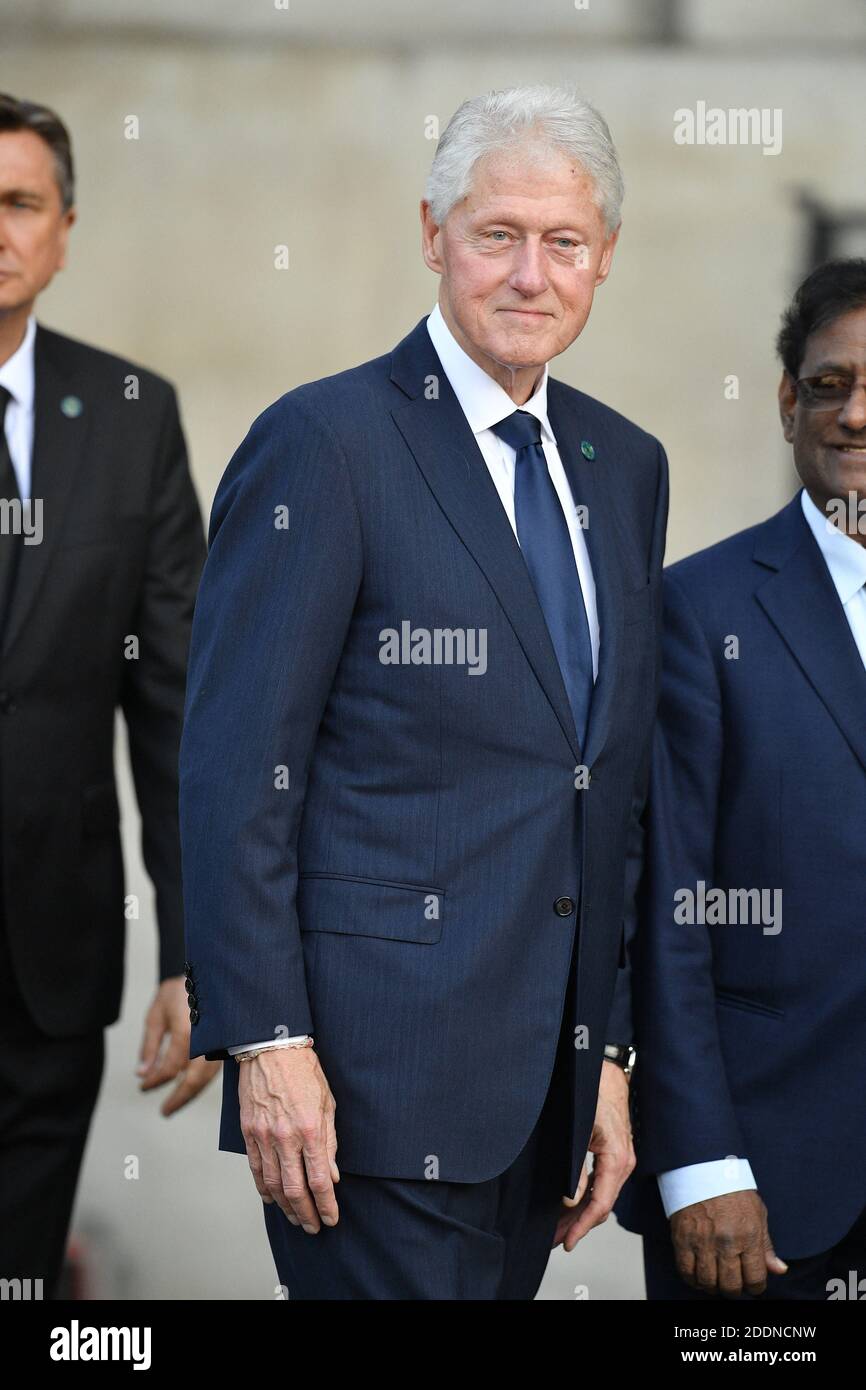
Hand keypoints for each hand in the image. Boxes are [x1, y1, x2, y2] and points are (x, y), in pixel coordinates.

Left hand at [136, 976, 220, 1114]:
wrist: (205, 973)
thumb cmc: (177, 992)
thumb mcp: (156, 1015)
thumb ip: (150, 1046)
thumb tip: (142, 1074)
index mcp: (187, 1031)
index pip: (169, 1068)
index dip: (155, 1081)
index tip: (143, 1088)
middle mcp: (206, 1039)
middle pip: (193, 1079)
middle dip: (179, 1098)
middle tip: (165, 1112)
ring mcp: (218, 1041)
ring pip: (207, 1077)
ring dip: (191, 1093)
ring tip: (175, 1104)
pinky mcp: (224, 1042)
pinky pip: (213, 1068)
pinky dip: (201, 1081)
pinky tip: (190, 1087)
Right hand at [239, 1046, 338, 1232]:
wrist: (270, 1048)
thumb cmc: (304, 1072)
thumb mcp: (327, 1103)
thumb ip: (330, 1142)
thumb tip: (332, 1175)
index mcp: (309, 1129)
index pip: (318, 1180)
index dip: (326, 1205)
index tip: (332, 1218)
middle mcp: (285, 1137)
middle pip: (294, 1189)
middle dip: (306, 1213)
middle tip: (314, 1227)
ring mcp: (263, 1136)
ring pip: (272, 1184)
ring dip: (286, 1207)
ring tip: (297, 1219)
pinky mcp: (248, 1132)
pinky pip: (255, 1169)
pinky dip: (263, 1189)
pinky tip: (272, 1199)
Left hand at [553, 1058, 634, 1251]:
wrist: (606, 1071)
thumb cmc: (594, 1093)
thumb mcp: (581, 1129)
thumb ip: (577, 1166)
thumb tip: (572, 1199)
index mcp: (617, 1158)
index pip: (601, 1204)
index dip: (582, 1226)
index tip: (566, 1242)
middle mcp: (623, 1163)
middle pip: (601, 1206)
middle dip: (578, 1226)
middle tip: (555, 1241)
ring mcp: (620, 1159)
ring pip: (601, 1196)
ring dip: (580, 1214)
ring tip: (559, 1229)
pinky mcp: (613, 1154)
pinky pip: (602, 1184)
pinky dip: (586, 1199)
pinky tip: (571, 1206)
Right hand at [670, 1191, 787, 1296]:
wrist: (703, 1168)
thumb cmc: (733, 1189)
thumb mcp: (758, 1213)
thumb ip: (766, 1246)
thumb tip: (779, 1270)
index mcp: (749, 1236)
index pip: (756, 1278)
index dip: (756, 1287)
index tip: (752, 1283)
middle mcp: (726, 1242)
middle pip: (731, 1286)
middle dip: (735, 1289)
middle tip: (733, 1282)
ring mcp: (703, 1241)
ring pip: (708, 1282)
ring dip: (713, 1286)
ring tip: (716, 1279)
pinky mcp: (682, 1239)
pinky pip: (686, 1271)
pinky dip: (692, 1279)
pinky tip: (698, 1274)